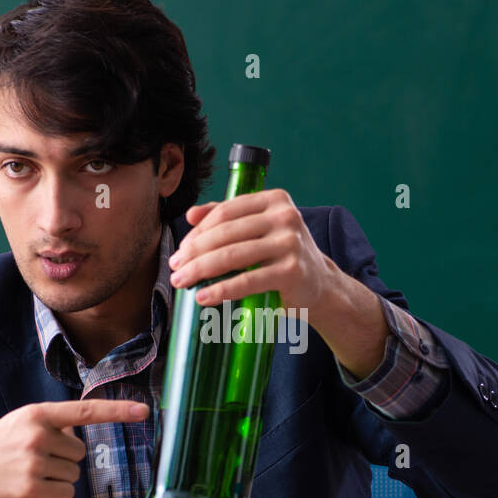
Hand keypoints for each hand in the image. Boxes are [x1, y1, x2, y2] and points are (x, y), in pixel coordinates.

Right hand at [0, 399, 147, 497]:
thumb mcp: (19, 424)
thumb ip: (51, 426)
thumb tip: (80, 439)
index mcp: (37, 414)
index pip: (86, 411)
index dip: (118, 411)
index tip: (145, 411)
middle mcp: (37, 435)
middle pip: (80, 454)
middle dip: (62, 460)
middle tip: (31, 461)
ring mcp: (33, 463)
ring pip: (73, 476)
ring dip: (56, 479)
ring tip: (25, 474)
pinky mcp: (30, 489)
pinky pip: (65, 494)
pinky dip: (54, 496)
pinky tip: (29, 490)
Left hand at [167, 188, 340, 311]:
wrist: (321, 285)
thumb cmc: (284, 256)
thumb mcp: (262, 229)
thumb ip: (230, 218)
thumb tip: (191, 214)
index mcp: (275, 200)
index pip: (226, 212)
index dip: (198, 231)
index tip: (180, 250)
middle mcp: (285, 216)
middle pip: (225, 233)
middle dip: (194, 252)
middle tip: (175, 268)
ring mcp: (290, 243)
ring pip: (232, 256)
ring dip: (200, 270)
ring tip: (182, 282)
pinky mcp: (292, 271)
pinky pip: (247, 281)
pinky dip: (221, 290)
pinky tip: (203, 297)